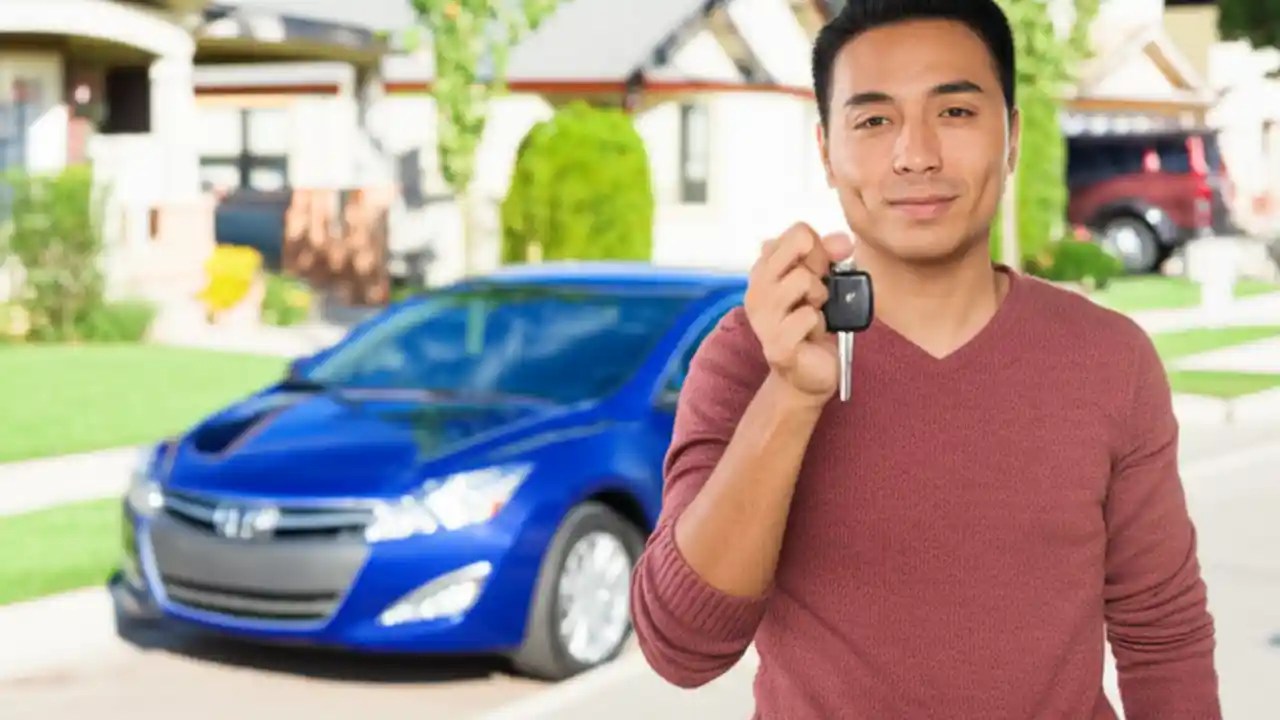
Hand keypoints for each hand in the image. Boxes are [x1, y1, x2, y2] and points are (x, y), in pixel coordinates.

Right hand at [744, 223, 854, 406]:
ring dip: (819, 300)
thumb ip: (828, 255)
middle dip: (819, 273)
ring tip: (813, 317)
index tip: (819, 273)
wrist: (809, 371)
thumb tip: (842, 241)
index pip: (797, 233)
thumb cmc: (812, 323)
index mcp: (764, 270)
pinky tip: (811, 337)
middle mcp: (756, 291)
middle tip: (816, 298)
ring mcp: (763, 318)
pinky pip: (808, 316)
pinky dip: (820, 326)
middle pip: (799, 253)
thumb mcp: (822, 281)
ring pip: (802, 280)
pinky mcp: (776, 344)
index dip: (819, 251)